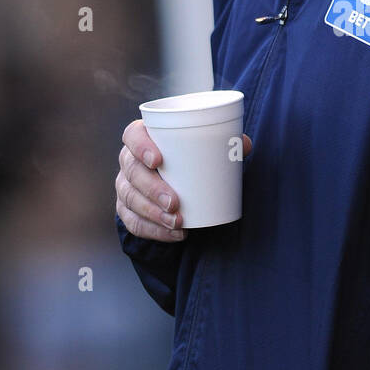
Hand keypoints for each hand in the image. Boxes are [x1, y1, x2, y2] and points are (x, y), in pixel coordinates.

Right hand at [115, 118, 251, 241]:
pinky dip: (154, 231)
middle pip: (132, 172)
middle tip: (174, 202)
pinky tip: (174, 234)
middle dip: (151, 189)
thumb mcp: (204, 147)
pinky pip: (134, 222)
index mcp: (142, 137)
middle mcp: (129, 160)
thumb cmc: (189, 156)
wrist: (175, 180)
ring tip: (177, 222)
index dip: (140, 146)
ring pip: (131, 199)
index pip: (132, 136)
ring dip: (153, 214)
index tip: (158, 160)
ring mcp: (126, 186)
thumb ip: (223, 143)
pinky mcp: (128, 209)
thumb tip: (244, 145)